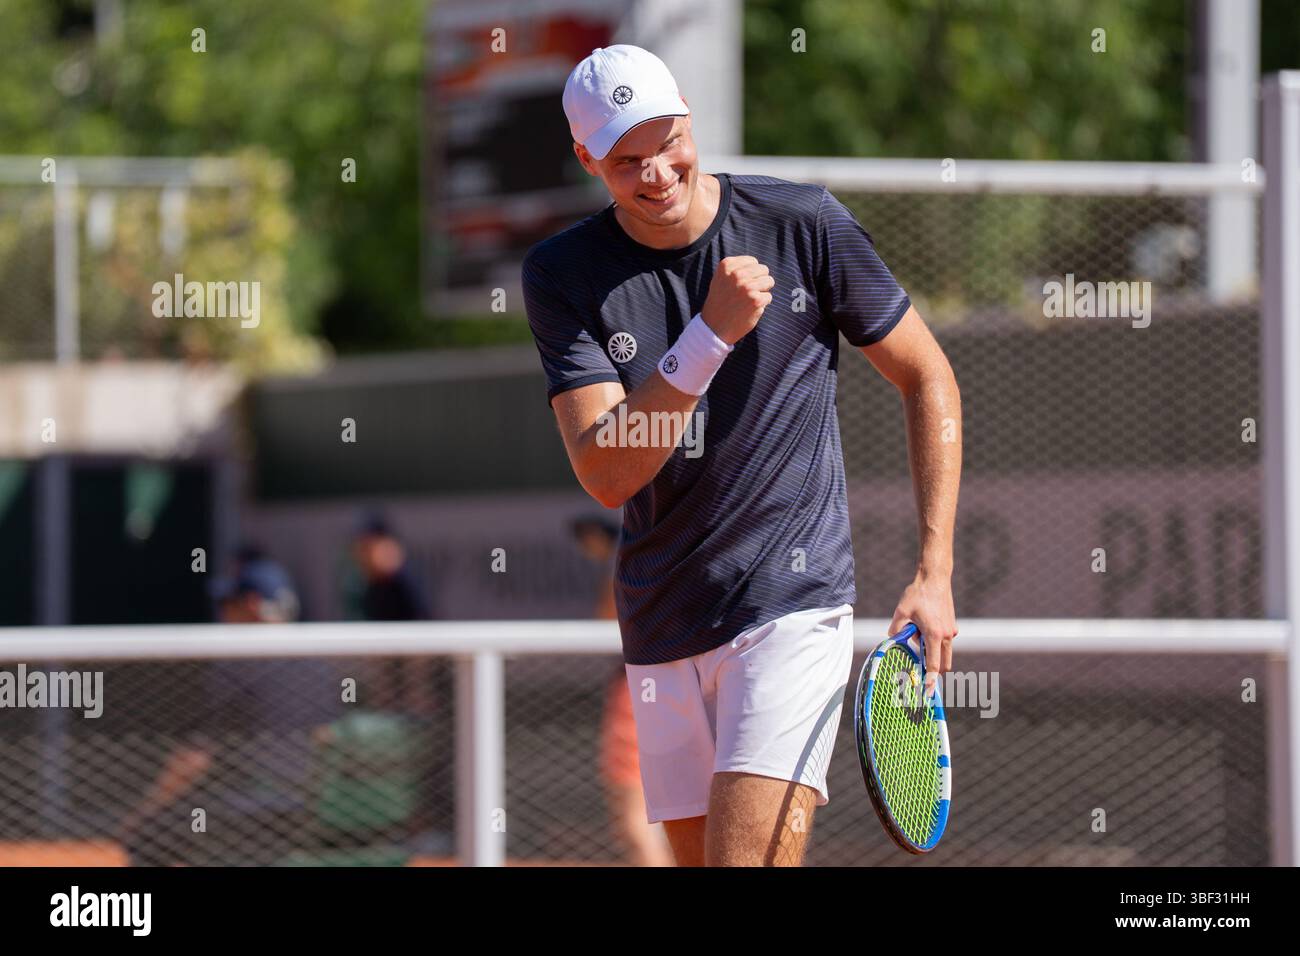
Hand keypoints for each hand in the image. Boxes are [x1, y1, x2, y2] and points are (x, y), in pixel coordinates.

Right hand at [701, 256, 774, 344]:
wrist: (714, 328)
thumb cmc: (720, 302)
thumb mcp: (721, 279)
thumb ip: (736, 268)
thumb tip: (757, 264)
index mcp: (727, 265)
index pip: (753, 262)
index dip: (750, 274)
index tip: (740, 285)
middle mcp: (737, 274)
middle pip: (763, 270)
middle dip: (759, 281)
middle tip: (746, 294)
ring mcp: (747, 287)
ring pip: (769, 281)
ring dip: (762, 292)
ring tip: (748, 300)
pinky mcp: (756, 300)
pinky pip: (768, 297)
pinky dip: (762, 304)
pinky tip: (749, 309)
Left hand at [888, 569, 957, 696]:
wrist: (934, 578)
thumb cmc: (918, 594)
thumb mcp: (901, 611)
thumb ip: (896, 629)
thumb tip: (891, 640)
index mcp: (935, 635)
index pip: (934, 664)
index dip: (931, 680)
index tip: (928, 692)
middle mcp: (947, 635)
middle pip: (943, 663)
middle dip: (933, 669)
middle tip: (919, 668)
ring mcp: (952, 631)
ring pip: (943, 652)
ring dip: (931, 651)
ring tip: (916, 632)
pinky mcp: (952, 626)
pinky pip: (944, 641)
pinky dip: (934, 641)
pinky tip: (922, 625)